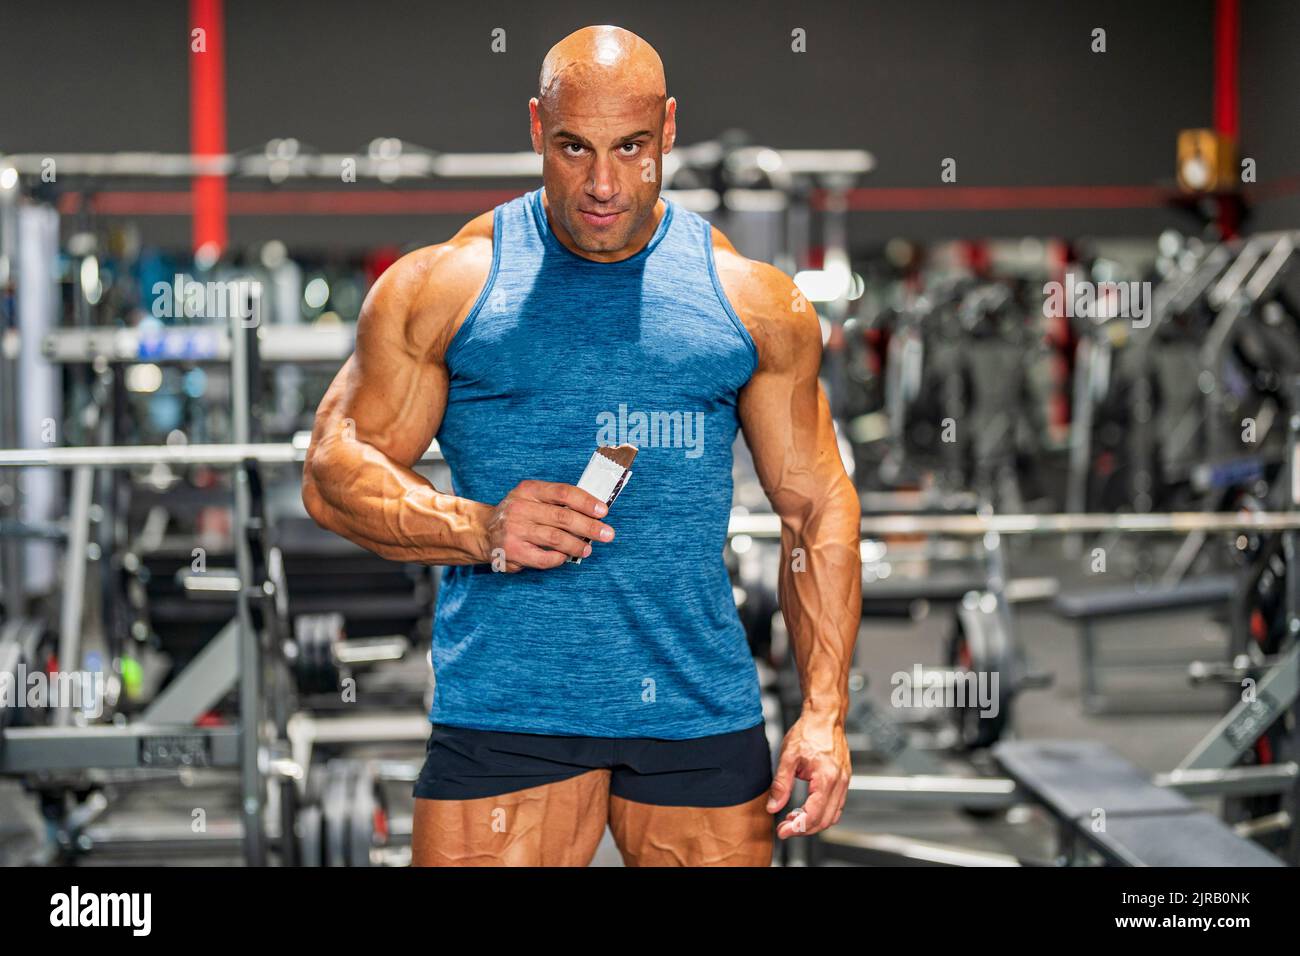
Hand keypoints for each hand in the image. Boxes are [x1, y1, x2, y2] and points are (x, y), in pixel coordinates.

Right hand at [485, 480, 613, 571]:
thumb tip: (593, 511)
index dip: (586, 502)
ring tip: (587, 549)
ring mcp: (515, 530)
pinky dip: (559, 558)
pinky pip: (544, 558)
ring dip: (577, 545)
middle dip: (589, 526)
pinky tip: (565, 557)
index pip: (563, 492)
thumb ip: (557, 501)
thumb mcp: (532, 497)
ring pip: (556, 538)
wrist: (482, 531)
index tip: (603, 511)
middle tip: (607, 534)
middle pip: (563, 517)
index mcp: (529, 490)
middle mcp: (520, 507)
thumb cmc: (518, 514)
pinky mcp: (512, 551)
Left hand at [767, 710, 850, 838]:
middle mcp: (839, 782)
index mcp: (826, 778)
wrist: (825, 716)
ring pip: (833, 815)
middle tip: (785, 827)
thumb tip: (773, 806)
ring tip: (793, 818)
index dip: (797, 827)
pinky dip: (822, 812)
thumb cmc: (809, 731)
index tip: (782, 831)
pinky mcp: (844, 779)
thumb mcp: (788, 757)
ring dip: (813, 822)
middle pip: (825, 820)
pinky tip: (806, 808)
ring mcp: (844, 781)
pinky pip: (836, 805)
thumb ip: (781, 784)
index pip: (813, 815)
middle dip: (804, 828)